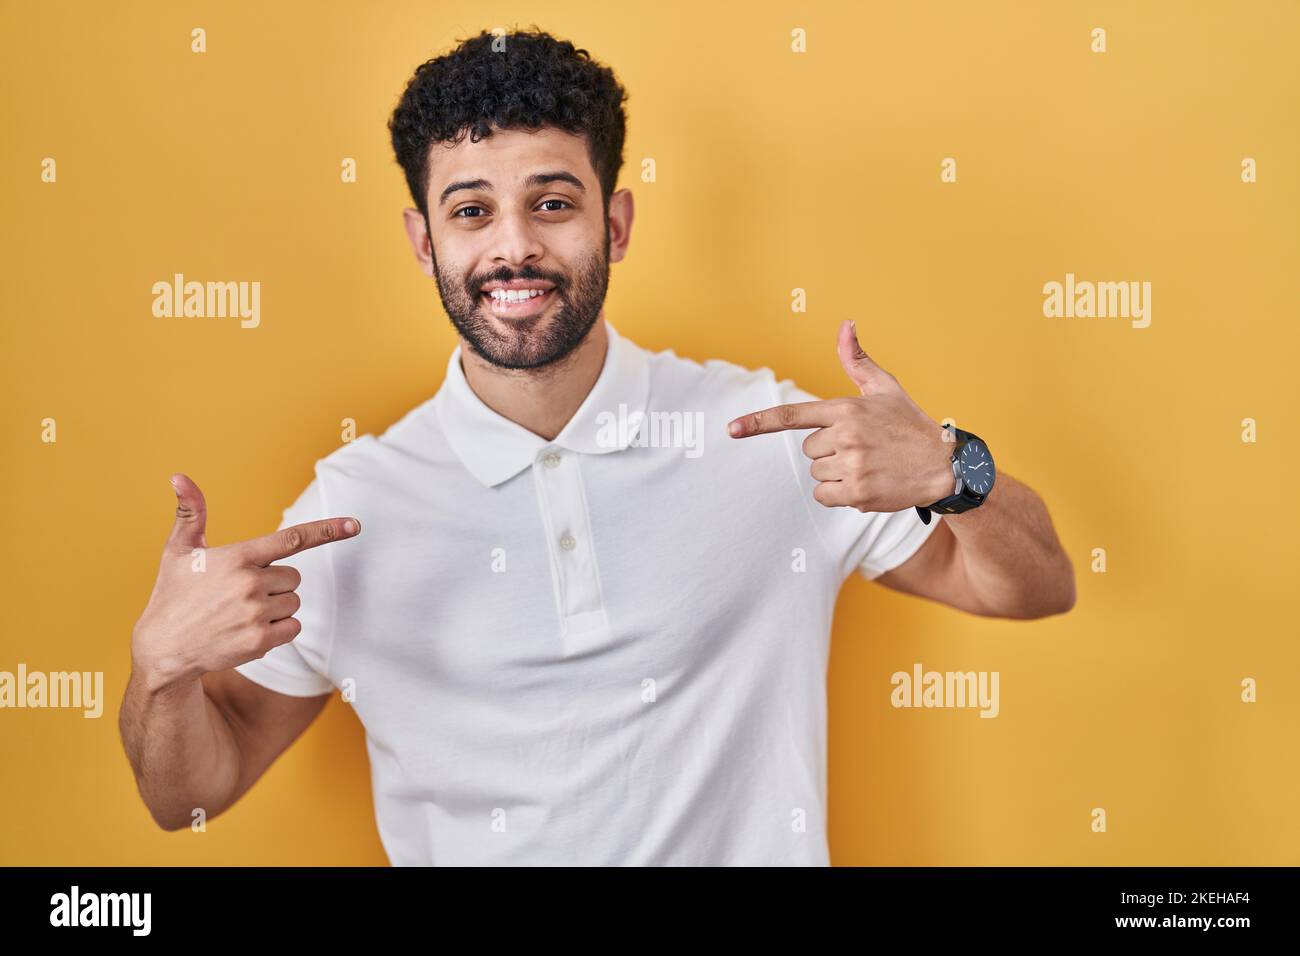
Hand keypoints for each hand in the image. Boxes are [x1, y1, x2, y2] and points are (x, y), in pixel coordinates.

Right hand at [130, 474, 360, 690]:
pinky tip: (247, 631)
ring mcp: (256, 613)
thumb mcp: (178, 550)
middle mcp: (250, 583)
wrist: (163, 649)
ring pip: (294, 602)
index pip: (291, 538)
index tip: (355, 525)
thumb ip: (191, 512)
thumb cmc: (173, 594)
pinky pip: (293, 628)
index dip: (327, 530)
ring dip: (276, 607)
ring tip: (240, 613)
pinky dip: (278, 631)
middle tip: (239, 593)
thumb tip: (179, 476)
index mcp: (237, 556)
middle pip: (294, 577)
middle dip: (275, 583)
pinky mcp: (261, 641)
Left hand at [727, 320, 953, 513]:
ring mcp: (852, 466)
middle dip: (829, 450)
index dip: (758, 423)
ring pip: (816, 473)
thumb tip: (845, 324)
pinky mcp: (858, 492)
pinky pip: (824, 495)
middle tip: (862, 448)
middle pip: (809, 449)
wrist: (944, 466)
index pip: (792, 415)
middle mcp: (846, 436)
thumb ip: (857, 360)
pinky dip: (839, 494)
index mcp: (846, 409)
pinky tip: (866, 483)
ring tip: (868, 465)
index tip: (731, 430)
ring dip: (836, 472)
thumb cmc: (910, 424)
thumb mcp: (885, 388)